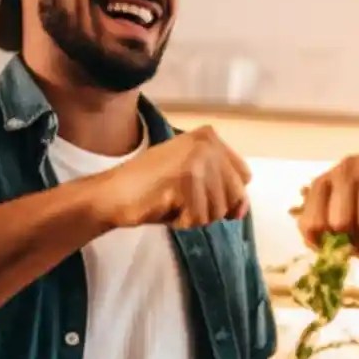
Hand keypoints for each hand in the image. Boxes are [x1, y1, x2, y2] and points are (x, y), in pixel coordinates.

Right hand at [95, 125, 250, 228]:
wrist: (114, 192)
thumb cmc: (153, 187)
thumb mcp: (195, 178)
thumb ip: (222, 187)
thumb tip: (242, 210)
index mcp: (210, 136)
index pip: (244, 176)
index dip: (229, 195)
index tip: (204, 197)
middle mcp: (207, 143)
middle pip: (235, 195)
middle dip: (210, 208)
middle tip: (182, 199)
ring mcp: (196, 160)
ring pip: (218, 211)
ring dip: (194, 216)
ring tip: (171, 200)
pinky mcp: (184, 181)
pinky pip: (198, 219)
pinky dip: (181, 222)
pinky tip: (164, 206)